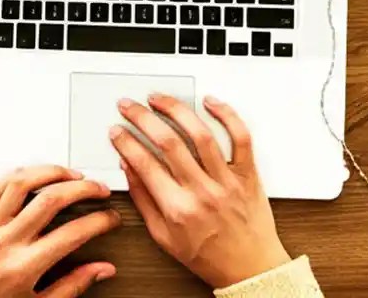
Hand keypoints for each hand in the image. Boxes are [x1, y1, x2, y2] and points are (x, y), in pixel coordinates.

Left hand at [0, 165, 120, 297]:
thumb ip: (72, 286)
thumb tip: (102, 270)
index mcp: (23, 268)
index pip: (73, 234)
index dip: (100, 221)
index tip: (111, 218)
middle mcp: (5, 243)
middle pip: (51, 199)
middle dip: (83, 188)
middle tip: (99, 189)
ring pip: (22, 183)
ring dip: (52, 171)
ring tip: (72, 174)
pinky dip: (21, 174)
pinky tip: (36, 175)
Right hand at [111, 95, 290, 288]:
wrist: (250, 268)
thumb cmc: (208, 256)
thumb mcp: (164, 237)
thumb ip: (144, 200)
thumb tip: (129, 168)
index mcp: (178, 209)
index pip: (144, 164)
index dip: (125, 142)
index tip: (117, 130)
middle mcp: (202, 191)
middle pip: (168, 142)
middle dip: (142, 118)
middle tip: (130, 106)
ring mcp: (227, 180)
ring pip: (200, 134)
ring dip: (176, 109)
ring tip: (160, 99)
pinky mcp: (248, 173)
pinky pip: (240, 137)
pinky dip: (227, 115)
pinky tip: (210, 102)